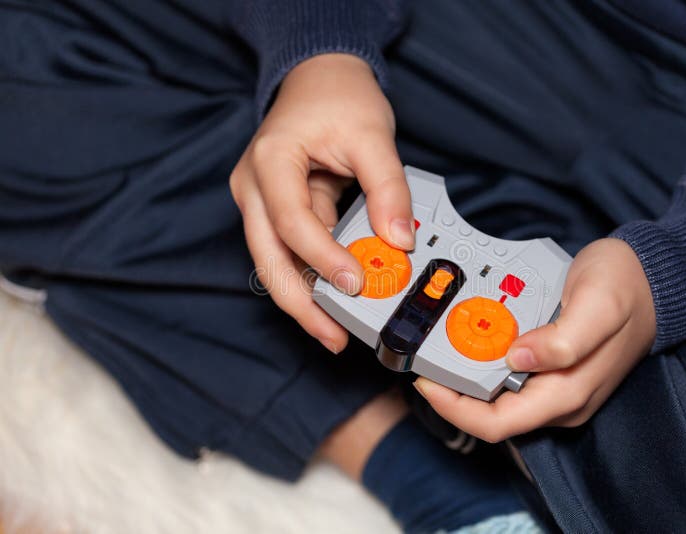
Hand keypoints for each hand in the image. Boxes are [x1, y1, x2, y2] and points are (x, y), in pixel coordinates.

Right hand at [229, 54, 413, 353]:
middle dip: (300, 302)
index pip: (291, 222)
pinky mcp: (278, 210)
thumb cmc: (338, 96)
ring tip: (334, 330)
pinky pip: (292, 251)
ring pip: (275, 262)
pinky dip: (312, 277)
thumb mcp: (372, 136)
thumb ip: (388, 189)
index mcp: (271, 161)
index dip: (322, 258)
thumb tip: (399, 241)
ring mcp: (262, 200)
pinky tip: (333, 300)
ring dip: (303, 297)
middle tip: (332, 336)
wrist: (320, 76)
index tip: (356, 283)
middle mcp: (255, 186)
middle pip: (268, 257)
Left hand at [414, 238, 655, 441]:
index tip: (426, 382)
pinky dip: (483, 362)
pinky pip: (509, 377)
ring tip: (440, 346)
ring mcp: (556, 386)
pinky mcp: (553, 369)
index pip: (499, 423)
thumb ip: (563, 339)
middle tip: (425, 359)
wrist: (651, 279)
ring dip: (466, 377)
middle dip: (453, 393)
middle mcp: (559, 398)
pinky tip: (469, 338)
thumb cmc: (626, 288)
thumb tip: (518, 359)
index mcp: (568, 392)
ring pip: (497, 397)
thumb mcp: (597, 305)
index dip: (455, 410)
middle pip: (491, 415)